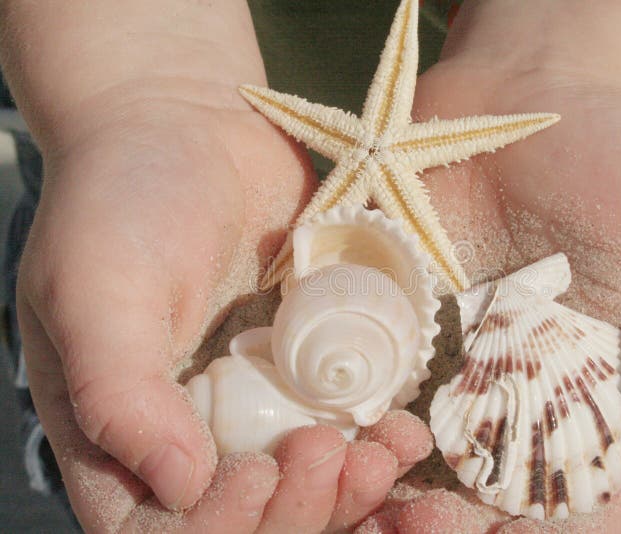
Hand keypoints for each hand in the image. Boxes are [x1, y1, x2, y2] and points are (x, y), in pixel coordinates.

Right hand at [16, 78, 432, 531]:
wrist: (188, 123)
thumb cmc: (123, 198)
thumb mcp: (95, 289)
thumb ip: (118, 391)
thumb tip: (179, 487)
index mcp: (121, 429)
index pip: (157, 527)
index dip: (215, 527)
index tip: (257, 478)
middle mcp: (189, 428)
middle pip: (249, 516)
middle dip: (299, 510)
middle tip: (333, 459)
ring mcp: (256, 400)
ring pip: (308, 483)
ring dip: (352, 488)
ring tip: (386, 454)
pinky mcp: (310, 363)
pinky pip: (350, 426)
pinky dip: (379, 441)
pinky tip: (404, 428)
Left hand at [360, 6, 620, 531]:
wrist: (533, 94)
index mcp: (591, 391)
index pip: (578, 491)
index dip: (549, 532)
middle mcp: (514, 390)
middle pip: (481, 490)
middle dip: (449, 524)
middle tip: (416, 526)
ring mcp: (444, 357)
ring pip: (408, 451)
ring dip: (380, 484)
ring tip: (358, 482)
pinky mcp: (390, 314)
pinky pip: (358, 381)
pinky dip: (339, 416)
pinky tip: (324, 431)